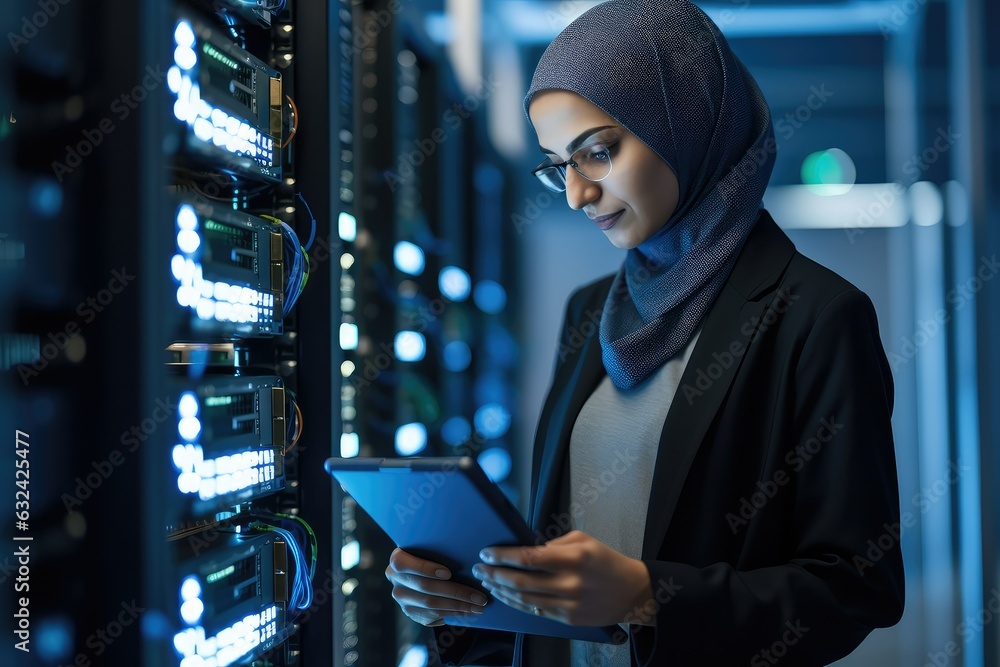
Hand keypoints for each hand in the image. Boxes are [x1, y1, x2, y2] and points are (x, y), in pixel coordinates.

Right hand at [385, 548, 488, 626]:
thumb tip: (467, 552)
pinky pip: (432, 615)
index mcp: (397, 560)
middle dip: (456, 593)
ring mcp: (402, 599)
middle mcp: (396, 580)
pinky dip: (452, 613)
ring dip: (458, 606)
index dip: (425, 568)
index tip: (448, 573)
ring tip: (478, 606)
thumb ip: (437, 550)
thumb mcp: (428, 548)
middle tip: (478, 597)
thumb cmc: (430, 555)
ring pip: (431, 604)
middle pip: (425, 588)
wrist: (418, 571)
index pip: (403, 564)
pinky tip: (467, 611)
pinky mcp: (410, 612)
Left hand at [470, 530, 652, 626]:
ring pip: (524, 599)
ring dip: (501, 590)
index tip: (487, 553)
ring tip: (487, 581)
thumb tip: (527, 551)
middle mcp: (569, 582)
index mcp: (573, 558)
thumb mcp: (583, 540)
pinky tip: (505, 595)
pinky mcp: (568, 618)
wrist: (632, 591)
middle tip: (480, 568)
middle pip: (521, 581)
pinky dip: (516, 603)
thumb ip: (554, 544)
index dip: (503, 556)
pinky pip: (535, 611)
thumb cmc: (606, 560)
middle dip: (495, 574)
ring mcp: (568, 603)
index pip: (529, 557)